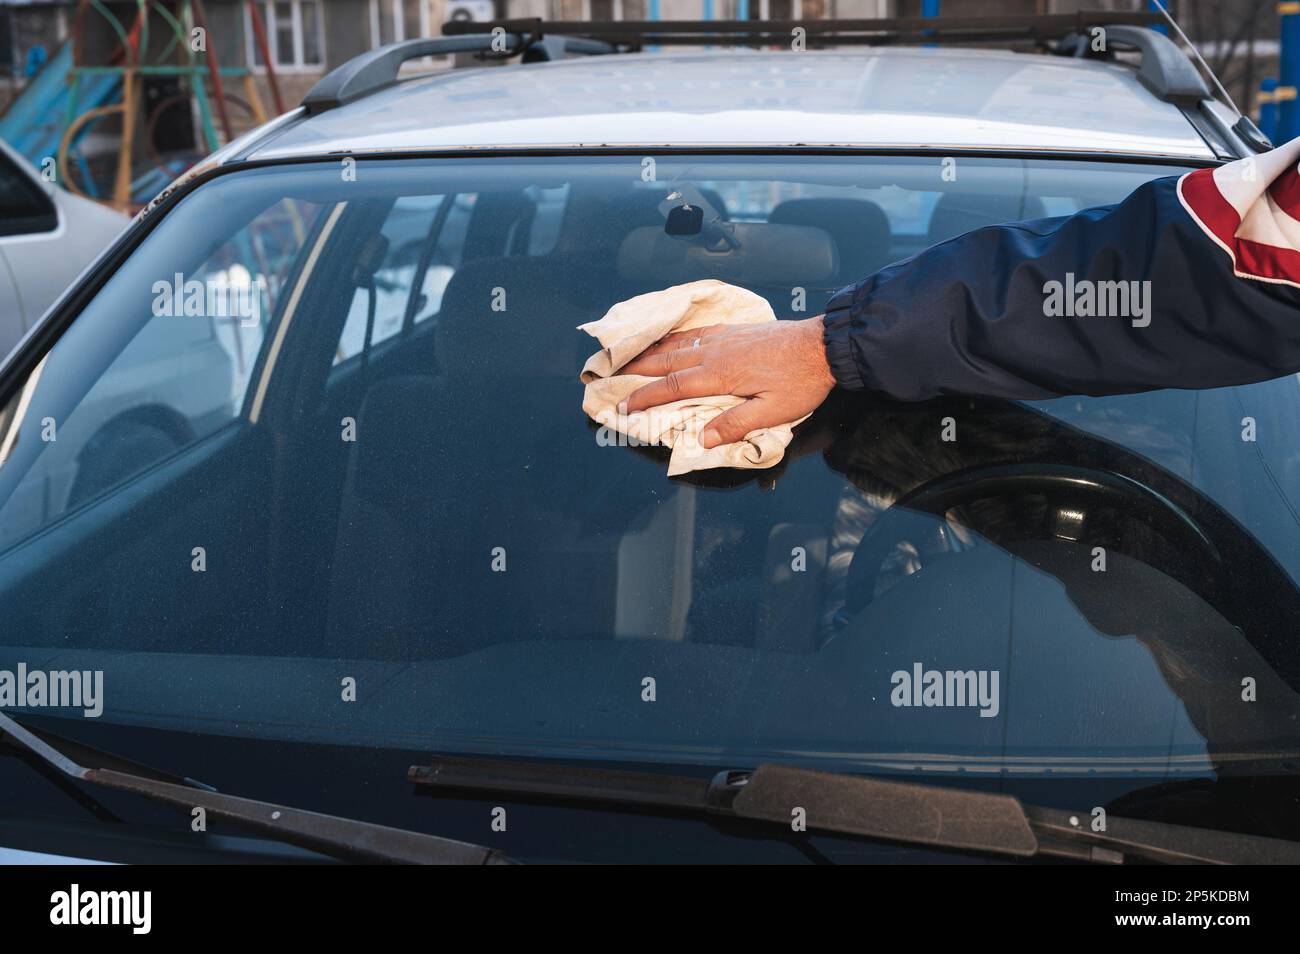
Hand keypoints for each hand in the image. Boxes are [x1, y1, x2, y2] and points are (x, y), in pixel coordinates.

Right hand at [619, 315, 836, 447]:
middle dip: (636, 371)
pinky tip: (670, 340)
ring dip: (650, 352)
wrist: (824, 345)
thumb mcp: (773, 412)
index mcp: (720, 374)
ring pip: (678, 343)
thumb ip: (735, 424)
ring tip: (630, 357)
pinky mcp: (735, 330)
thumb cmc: (801, 382)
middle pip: (666, 360)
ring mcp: (724, 337)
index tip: (623, 408)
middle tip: (611, 377)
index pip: (672, 387)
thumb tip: (701, 439)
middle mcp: (715, 352)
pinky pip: (695, 332)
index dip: (645, 398)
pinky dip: (674, 337)